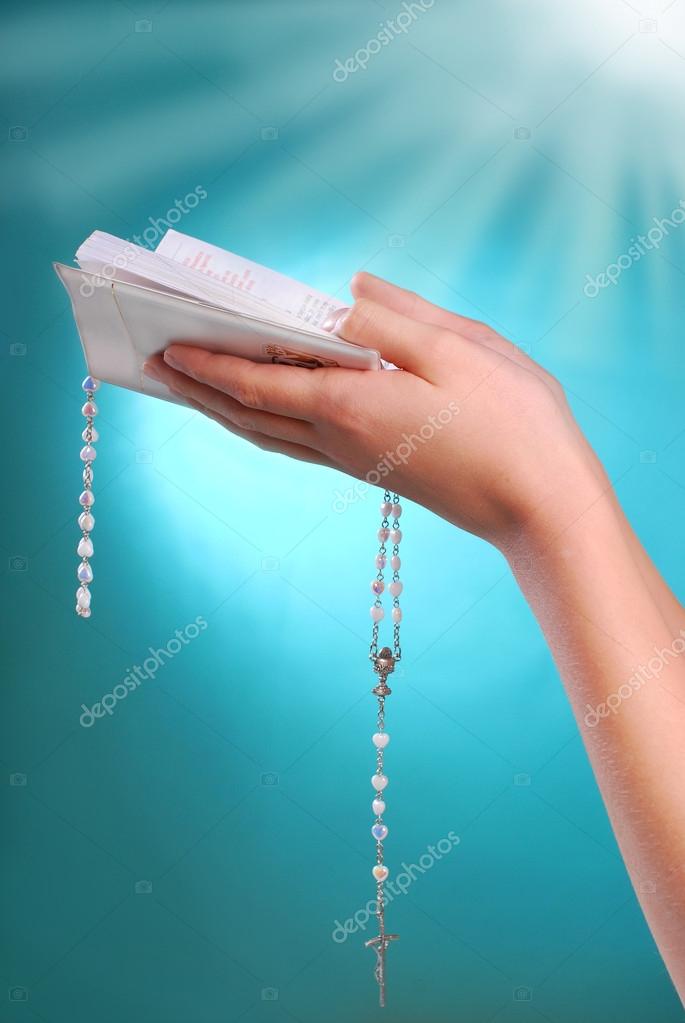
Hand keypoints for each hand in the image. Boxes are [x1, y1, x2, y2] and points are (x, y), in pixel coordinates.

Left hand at [144, 272, 599, 550]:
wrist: (542, 507)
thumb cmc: (512, 423)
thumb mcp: (458, 348)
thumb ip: (392, 316)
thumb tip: (344, 290)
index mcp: (350, 404)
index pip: (258, 379)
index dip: (209, 361)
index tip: (167, 343)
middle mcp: (340, 439)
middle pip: (250, 413)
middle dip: (201, 388)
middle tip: (159, 364)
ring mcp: (356, 460)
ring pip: (270, 434)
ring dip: (227, 411)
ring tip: (196, 389)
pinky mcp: (376, 469)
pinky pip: (299, 444)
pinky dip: (266, 422)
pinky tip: (267, 410)